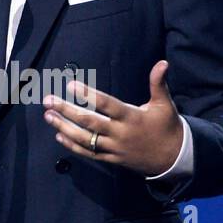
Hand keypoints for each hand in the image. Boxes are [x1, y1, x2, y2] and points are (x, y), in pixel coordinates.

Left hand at [42, 60, 183, 175]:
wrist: (173, 159)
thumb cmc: (167, 127)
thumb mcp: (165, 104)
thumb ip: (158, 83)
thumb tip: (162, 63)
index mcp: (131, 117)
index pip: (106, 104)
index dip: (88, 95)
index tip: (71, 85)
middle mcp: (120, 133)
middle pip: (89, 122)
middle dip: (66, 110)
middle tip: (48, 100)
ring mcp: (114, 148)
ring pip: (85, 139)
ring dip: (64, 127)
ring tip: (48, 116)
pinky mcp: (112, 159)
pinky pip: (89, 153)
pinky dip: (73, 146)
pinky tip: (59, 136)